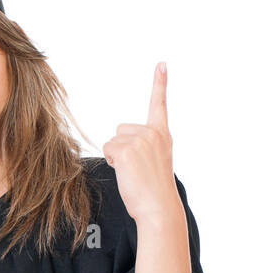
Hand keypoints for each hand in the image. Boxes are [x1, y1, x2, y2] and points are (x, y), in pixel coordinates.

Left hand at [101, 63, 179, 224]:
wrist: (159, 208)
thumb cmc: (154, 191)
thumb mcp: (155, 162)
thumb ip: (145, 146)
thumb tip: (121, 148)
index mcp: (162, 135)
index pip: (159, 105)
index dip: (160, 83)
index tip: (162, 64)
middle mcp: (153, 133)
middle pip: (121, 130)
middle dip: (123, 148)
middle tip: (138, 169)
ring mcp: (141, 140)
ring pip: (113, 141)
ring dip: (117, 157)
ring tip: (134, 173)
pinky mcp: (127, 149)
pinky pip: (108, 150)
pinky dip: (113, 162)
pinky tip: (127, 173)